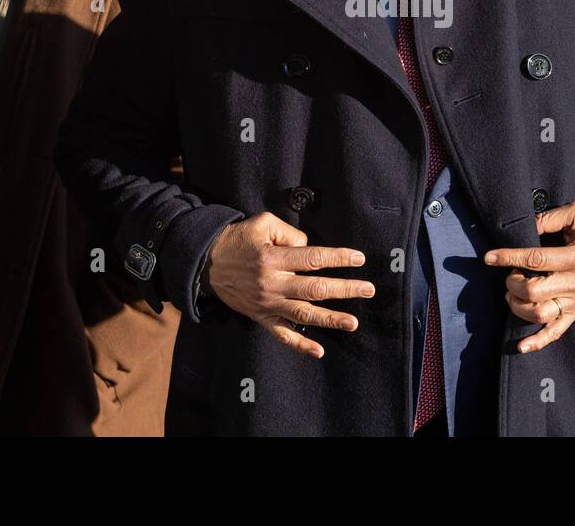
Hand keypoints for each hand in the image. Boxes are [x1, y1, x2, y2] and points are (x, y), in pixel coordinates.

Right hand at [203, 212, 373, 358]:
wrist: (206, 263)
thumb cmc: (238, 239)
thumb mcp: (261, 224)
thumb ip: (289, 233)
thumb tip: (309, 248)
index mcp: (273, 258)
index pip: (312, 258)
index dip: (338, 258)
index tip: (359, 259)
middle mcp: (273, 283)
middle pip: (315, 288)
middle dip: (344, 289)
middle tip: (368, 289)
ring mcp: (267, 303)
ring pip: (303, 314)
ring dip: (330, 319)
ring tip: (353, 323)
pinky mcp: (261, 317)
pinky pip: (281, 335)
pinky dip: (300, 345)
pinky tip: (319, 351)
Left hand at [484, 200, 574, 353]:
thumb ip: (550, 219)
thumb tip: (526, 227)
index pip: (535, 260)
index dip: (509, 258)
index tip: (489, 258)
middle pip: (533, 291)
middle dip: (512, 283)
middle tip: (511, 275)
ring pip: (539, 314)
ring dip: (517, 306)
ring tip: (513, 294)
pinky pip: (555, 332)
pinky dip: (537, 342)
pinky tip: (520, 346)